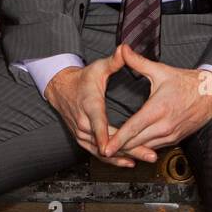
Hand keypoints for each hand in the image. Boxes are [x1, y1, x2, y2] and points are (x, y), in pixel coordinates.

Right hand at [42, 51, 142, 167]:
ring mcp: (82, 133)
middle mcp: (83, 123)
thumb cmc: (83, 79)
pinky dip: (113, 159)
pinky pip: (98, 153)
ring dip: (123, 156)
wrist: (62, 89)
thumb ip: (114, 62)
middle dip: (128, 149)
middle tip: (149, 154)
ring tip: (144, 158)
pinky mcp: (83, 140)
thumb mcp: (98, 68)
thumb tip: (124, 49)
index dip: (104, 136)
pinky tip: (129, 162)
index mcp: (89, 105)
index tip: (110, 148)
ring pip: (103, 150)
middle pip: (106, 141)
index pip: (97, 123)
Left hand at [101, 45, 211, 159]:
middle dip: (119, 148)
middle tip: (101, 151)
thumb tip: (123, 49)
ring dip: (130, 151)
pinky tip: (132, 149)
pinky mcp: (175, 139)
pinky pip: (155, 147)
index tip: (105, 147)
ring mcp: (171, 135)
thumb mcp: (161, 70)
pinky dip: (142, 149)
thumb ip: (138, 62)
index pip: (133, 128)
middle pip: (136, 143)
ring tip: (114, 152)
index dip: (118, 139)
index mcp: (159, 109)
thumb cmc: (186, 82)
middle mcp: (165, 125)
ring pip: (145, 148)